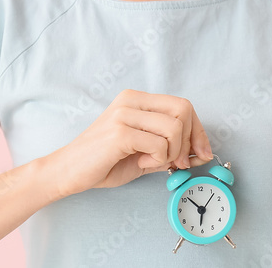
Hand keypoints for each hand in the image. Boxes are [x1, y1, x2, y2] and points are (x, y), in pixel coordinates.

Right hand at [46, 89, 213, 199]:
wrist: (69, 172)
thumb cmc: (105, 162)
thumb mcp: (144, 152)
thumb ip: (169, 148)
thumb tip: (200, 153)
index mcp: (136, 99)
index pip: (183, 105)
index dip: (199, 130)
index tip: (202, 153)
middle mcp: (131, 100)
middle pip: (183, 110)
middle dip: (189, 141)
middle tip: (177, 163)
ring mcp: (125, 114)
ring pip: (174, 129)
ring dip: (171, 153)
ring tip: (151, 161)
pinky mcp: (120, 132)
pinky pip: (159, 145)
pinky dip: (157, 160)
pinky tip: (139, 162)